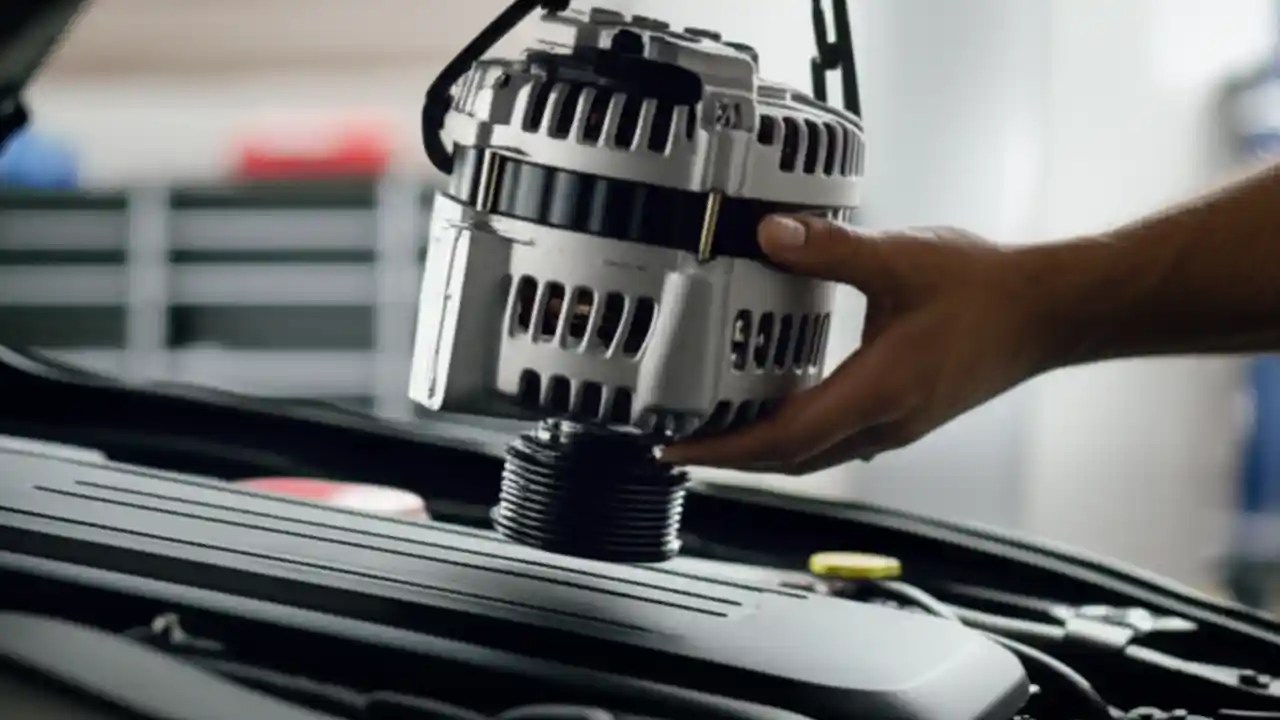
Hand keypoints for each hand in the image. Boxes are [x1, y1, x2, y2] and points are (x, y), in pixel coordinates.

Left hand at [662, 215, 1056, 472]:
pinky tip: (780, 409)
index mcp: (878, 393)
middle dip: (731, 456)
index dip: (723, 449)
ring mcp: (896, 426)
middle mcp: (885, 423)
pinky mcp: (905, 416)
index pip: (782, 441)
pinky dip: (796, 436)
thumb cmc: (986, 292)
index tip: (677, 449)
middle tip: (681, 443)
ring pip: (814, 455)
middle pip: (790, 460)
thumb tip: (770, 234)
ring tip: (718, 432)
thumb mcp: (900, 260)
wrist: (1048, 312)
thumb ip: (830, 249)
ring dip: (763, 450)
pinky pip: (836, 440)